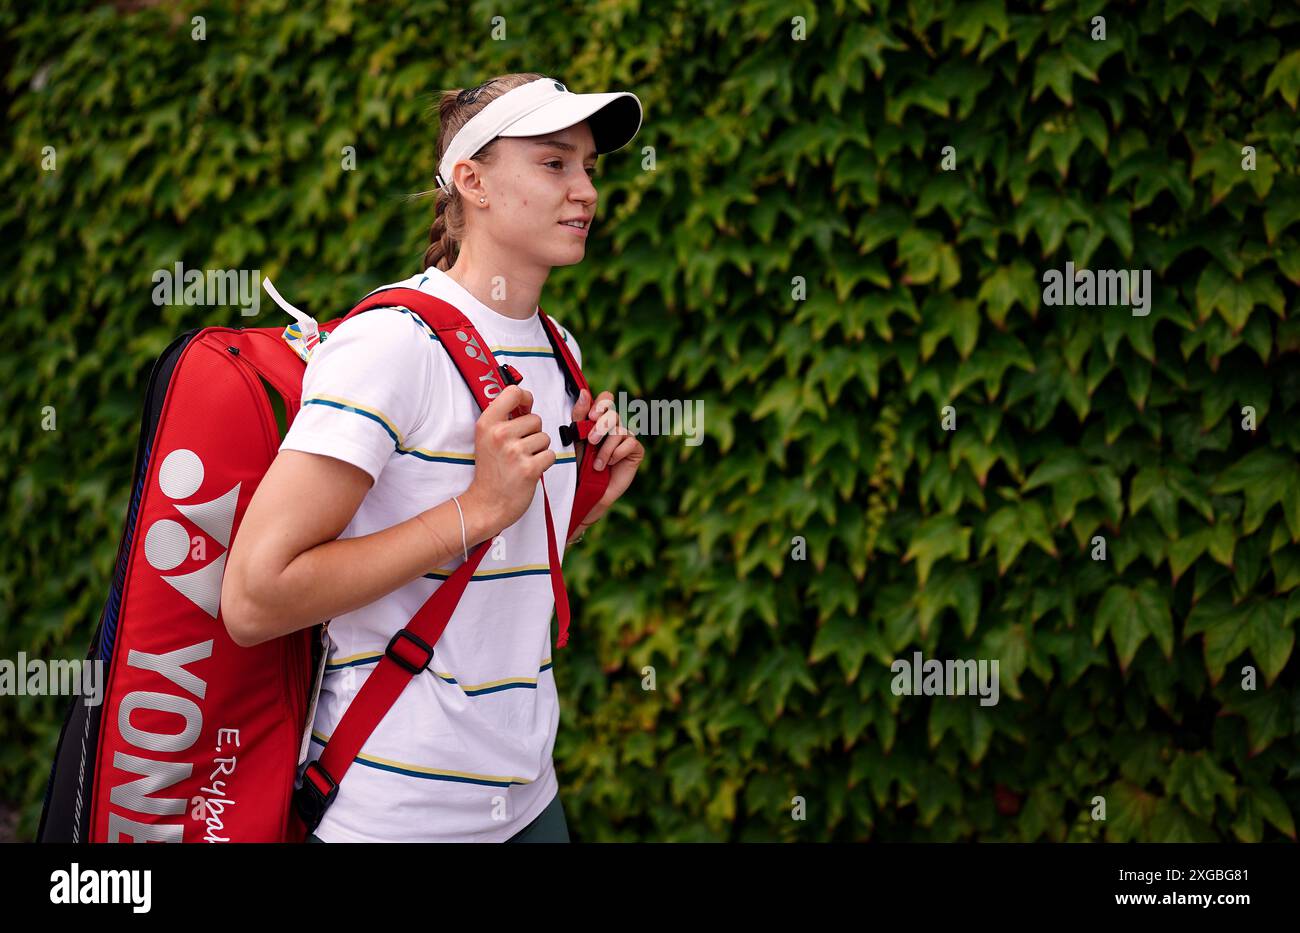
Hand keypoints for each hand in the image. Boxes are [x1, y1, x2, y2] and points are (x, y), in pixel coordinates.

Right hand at [463, 385, 554, 534]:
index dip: (525, 398)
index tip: (524, 409)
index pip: (513, 392)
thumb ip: (504, 417)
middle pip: (535, 419)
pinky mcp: (529, 469)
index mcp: (487, 423)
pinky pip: (550, 454)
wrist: (486, 504)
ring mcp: (514, 452)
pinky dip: (544, 463)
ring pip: (544, 438)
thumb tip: (526, 399)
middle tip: (517, 450)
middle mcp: (500, 434)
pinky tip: (529, 470)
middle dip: (533, 433)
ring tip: (521, 461)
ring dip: (538, 450)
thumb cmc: (491, 469)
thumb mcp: (487, 437)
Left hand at [571, 388, 643, 522]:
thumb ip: (579, 417)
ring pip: (619, 430)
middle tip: (591, 441)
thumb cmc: (579, 466)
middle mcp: (614, 426)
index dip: (601, 403)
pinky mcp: (635, 450)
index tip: (591, 415)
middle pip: (613, 413)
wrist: (587, 492)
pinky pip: (629, 442)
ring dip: (605, 448)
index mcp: (598, 420)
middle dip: (600, 426)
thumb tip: (584, 393)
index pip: (606, 399)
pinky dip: (616, 454)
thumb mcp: (576, 439)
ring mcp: (626, 438)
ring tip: (597, 465)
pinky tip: (610, 465)